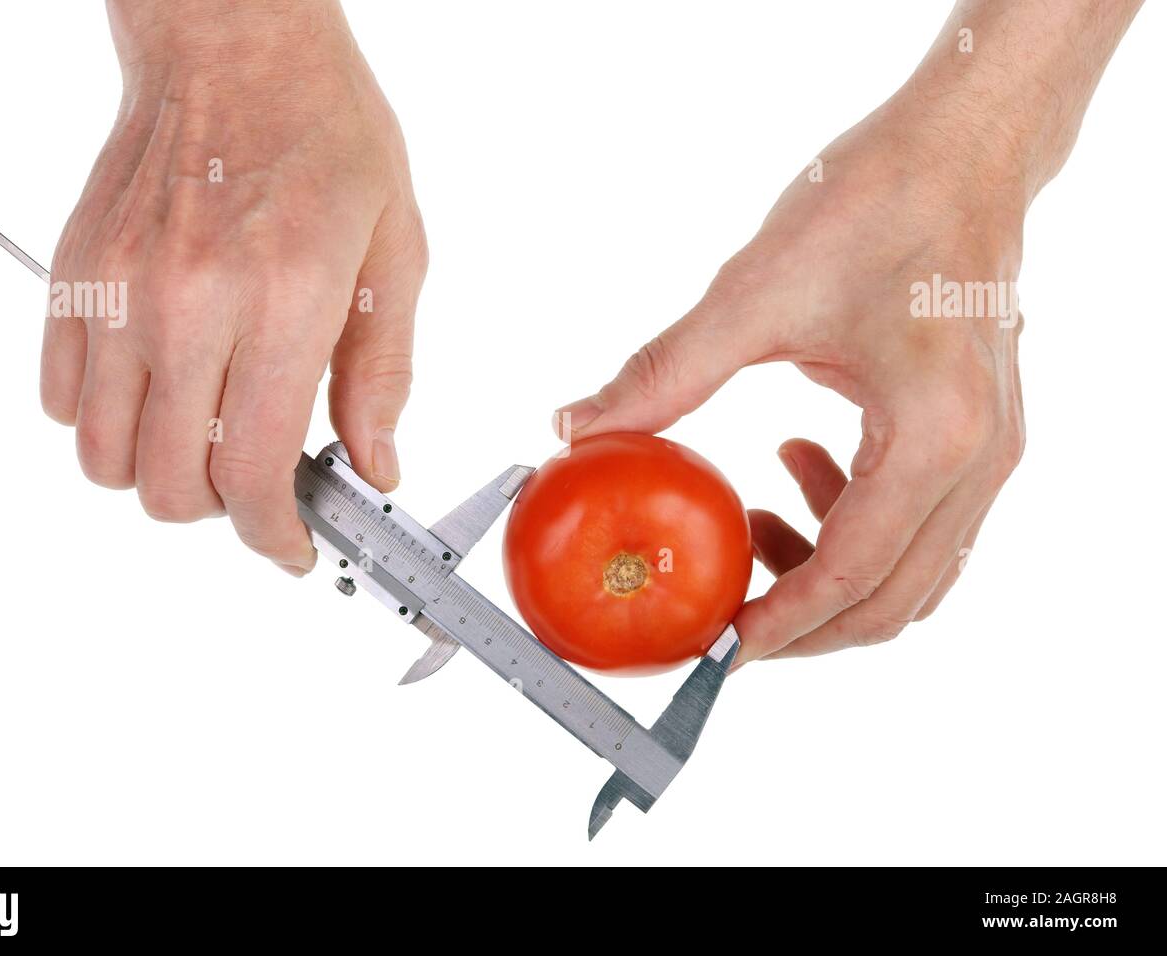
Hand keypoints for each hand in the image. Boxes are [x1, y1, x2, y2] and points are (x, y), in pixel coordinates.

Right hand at [41, 0, 425, 574]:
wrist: (233, 41)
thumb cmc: (324, 133)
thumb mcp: (393, 251)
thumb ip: (381, 373)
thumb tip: (374, 468)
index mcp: (280, 299)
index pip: (252, 472)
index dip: (274, 536)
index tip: (292, 548)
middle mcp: (185, 303)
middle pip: (168, 486)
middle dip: (221, 513)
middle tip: (260, 487)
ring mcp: (115, 290)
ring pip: (101, 459)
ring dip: (156, 476)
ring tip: (206, 441)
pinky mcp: (72, 275)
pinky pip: (59, 399)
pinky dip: (104, 422)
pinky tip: (158, 391)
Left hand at [554, 0, 1141, 661]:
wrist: (958, 151)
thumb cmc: (877, 204)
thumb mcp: (755, 292)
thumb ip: (663, 371)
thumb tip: (578, 424)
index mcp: (934, 436)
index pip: (853, 577)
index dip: (777, 624)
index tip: (714, 642)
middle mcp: (977, 460)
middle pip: (892, 601)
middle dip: (800, 621)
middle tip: (721, 605)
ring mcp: (988, 453)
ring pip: (910, 572)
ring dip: (825, 574)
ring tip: (747, 517)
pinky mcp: (976, 435)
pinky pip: (918, 524)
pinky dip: (851, 524)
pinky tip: (793, 463)